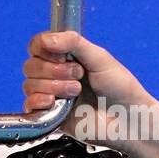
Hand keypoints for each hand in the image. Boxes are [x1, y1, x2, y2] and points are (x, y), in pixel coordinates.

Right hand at [22, 30, 155, 148]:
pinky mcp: (51, 116)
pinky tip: (55, 102)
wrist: (129, 118)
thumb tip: (47, 38)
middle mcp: (56, 75)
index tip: (63, 56)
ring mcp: (53, 95)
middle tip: (79, 76)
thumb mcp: (100, 58)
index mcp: (66, 58)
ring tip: (77, 92)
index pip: (37, 45)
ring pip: (29, 84)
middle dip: (54, 70)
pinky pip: (29, 105)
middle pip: (31, 65)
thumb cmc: (121, 89)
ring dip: (54, 86)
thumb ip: (74, 42)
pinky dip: (39, 101)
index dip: (44, 48)